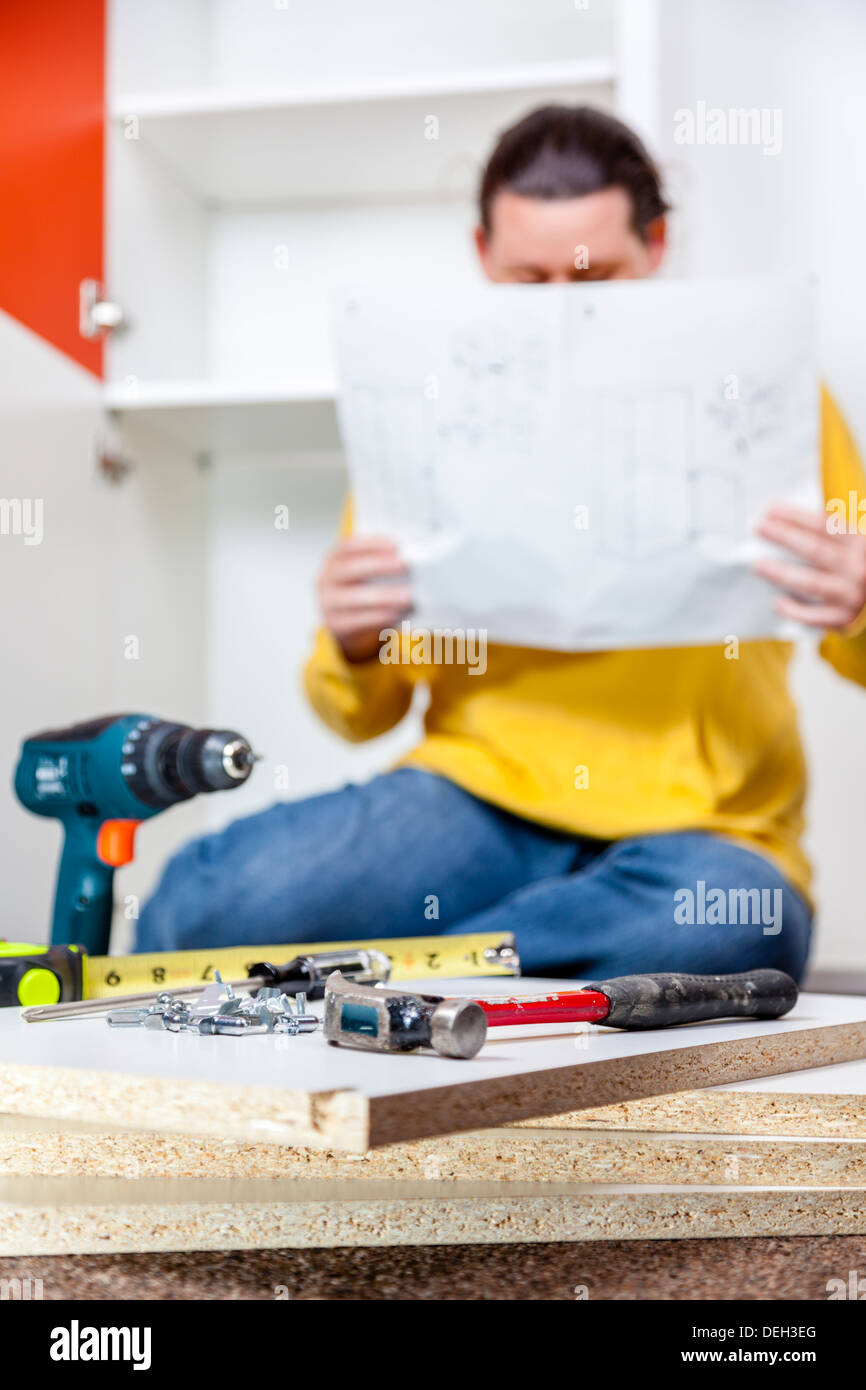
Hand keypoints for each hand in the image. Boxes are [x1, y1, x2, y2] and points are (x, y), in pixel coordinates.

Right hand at [317, 536, 410, 661]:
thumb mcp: (365, 574)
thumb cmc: (361, 592)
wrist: (345, 625)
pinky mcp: (335, 625)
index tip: (396, 543)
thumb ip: (381, 562)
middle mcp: (326, 579)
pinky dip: (377, 617)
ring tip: (407, 596)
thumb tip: (411, 556)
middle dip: (379, 565)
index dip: (371, 543)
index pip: (349, 546)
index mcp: (333, 560)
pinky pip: (356, 620)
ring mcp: (327, 603)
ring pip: (353, 597)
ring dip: (383, 595)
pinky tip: (395, 614)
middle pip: (350, 568)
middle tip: (404, 565)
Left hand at [755, 504, 865, 629]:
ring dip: (782, 573)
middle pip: (815, 550)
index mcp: (858, 544)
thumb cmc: (855, 567)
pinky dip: (794, 610)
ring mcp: (851, 594)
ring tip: (758, 565)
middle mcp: (857, 568)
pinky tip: (776, 602)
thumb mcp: (850, 547)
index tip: (770, 510)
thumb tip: (780, 526)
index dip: (795, 516)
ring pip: (812, 582)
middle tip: (759, 528)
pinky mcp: (844, 617)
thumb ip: (825, 538)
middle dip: (785, 537)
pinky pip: (815, 616)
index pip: (824, 525)